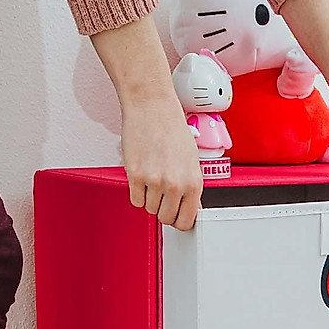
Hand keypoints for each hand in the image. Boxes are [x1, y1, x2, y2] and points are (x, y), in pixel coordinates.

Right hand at [89, 15, 204, 230]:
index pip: (186, 221)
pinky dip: (136, 192)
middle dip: (162, 210)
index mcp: (193, 182)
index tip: (175, 216)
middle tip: (161, 196)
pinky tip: (142, 176)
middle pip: (165, 218)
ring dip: (149, 198)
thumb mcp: (192, 160)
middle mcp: (175, 185)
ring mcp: (155, 182)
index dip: (179, 221)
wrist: (152, 107)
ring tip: (152, 178)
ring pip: (149, 209)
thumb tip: (187, 206)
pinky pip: (135, 200)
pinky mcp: (136, 176)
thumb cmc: (171, 128)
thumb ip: (189, 185)